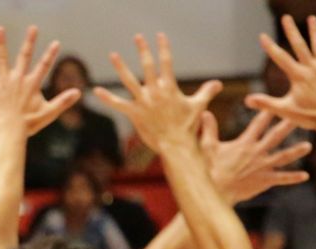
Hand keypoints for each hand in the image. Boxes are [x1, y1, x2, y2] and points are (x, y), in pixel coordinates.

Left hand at [0, 26, 79, 134]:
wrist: (8, 131)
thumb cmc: (28, 124)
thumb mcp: (49, 113)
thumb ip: (63, 101)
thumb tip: (79, 93)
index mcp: (32, 84)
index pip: (44, 66)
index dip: (50, 54)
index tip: (56, 43)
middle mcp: (18, 79)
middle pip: (25, 55)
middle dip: (30, 41)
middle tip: (33, 28)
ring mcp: (3, 81)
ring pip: (2, 58)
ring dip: (1, 43)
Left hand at [93, 33, 222, 152]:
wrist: (177, 145)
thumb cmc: (187, 126)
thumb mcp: (198, 106)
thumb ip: (206, 92)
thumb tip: (218, 83)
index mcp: (170, 88)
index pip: (167, 62)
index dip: (164, 48)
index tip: (160, 36)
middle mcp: (156, 92)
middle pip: (148, 66)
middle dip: (143, 50)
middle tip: (138, 37)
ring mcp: (144, 102)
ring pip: (130, 81)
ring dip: (121, 67)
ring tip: (113, 54)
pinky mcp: (135, 114)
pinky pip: (118, 104)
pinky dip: (107, 98)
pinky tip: (96, 90)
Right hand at [202, 110, 310, 202]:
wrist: (216, 192)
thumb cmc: (209, 169)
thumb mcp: (207, 147)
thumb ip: (208, 129)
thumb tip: (204, 113)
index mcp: (244, 144)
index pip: (258, 124)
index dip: (266, 112)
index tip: (275, 103)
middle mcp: (257, 153)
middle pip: (275, 136)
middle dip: (288, 125)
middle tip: (300, 117)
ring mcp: (263, 168)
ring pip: (283, 157)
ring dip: (296, 151)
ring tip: (308, 146)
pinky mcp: (264, 181)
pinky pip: (281, 179)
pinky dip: (293, 178)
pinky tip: (305, 176)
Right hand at [246, 16, 315, 131]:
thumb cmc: (310, 117)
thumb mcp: (285, 111)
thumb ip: (266, 103)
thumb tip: (247, 100)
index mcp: (298, 77)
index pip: (281, 58)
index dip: (270, 47)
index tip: (262, 36)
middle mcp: (312, 69)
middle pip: (300, 46)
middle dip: (292, 31)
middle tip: (286, 18)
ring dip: (315, 32)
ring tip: (312, 18)